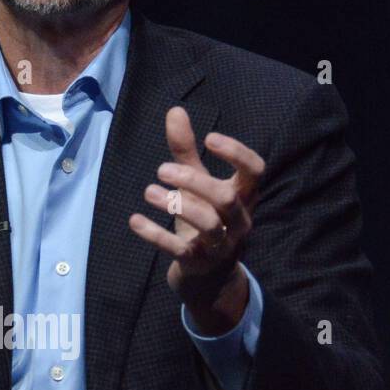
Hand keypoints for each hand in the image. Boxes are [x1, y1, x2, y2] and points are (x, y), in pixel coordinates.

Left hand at [128, 106, 264, 328]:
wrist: (208, 278)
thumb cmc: (205, 221)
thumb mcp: (198, 187)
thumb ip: (187, 152)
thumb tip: (175, 110)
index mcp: (244, 198)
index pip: (255, 171)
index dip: (237, 153)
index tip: (209, 138)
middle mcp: (238, 221)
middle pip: (226, 198)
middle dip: (193, 181)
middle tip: (161, 170)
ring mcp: (221, 245)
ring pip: (208, 224)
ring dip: (176, 205)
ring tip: (149, 191)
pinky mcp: (198, 263)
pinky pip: (179, 249)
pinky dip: (155, 234)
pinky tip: (135, 221)